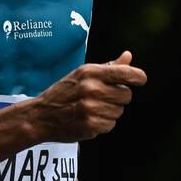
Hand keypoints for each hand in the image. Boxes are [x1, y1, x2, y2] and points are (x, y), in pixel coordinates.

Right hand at [31, 51, 146, 141]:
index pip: (127, 73)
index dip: (138, 77)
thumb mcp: (82, 74)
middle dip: (118, 98)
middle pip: (126, 95)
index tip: (140, 80)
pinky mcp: (90, 125)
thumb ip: (108, 67)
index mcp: (91, 72)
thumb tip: (128, 56)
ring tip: (91, 109)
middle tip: (101, 98)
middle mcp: (92, 88)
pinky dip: (103, 124)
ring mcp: (91, 108)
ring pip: (119, 111)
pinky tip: (89, 119)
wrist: (40, 115)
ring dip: (110, 112)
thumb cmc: (63, 93)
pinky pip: (111, 125)